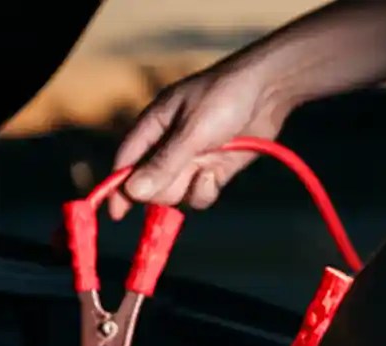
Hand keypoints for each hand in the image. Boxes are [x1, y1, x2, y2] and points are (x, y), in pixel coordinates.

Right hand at [109, 63, 288, 220]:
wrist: (270, 91)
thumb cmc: (225, 97)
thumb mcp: (192, 131)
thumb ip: (164, 164)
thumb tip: (132, 192)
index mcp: (153, 127)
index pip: (126, 162)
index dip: (118, 188)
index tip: (116, 214)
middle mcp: (168, 147)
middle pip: (150, 186)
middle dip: (164, 188)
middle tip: (183, 175)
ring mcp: (191, 161)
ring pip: (175, 195)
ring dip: (188, 189)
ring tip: (206, 170)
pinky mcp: (213, 171)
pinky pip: (198, 196)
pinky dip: (205, 190)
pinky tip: (216, 174)